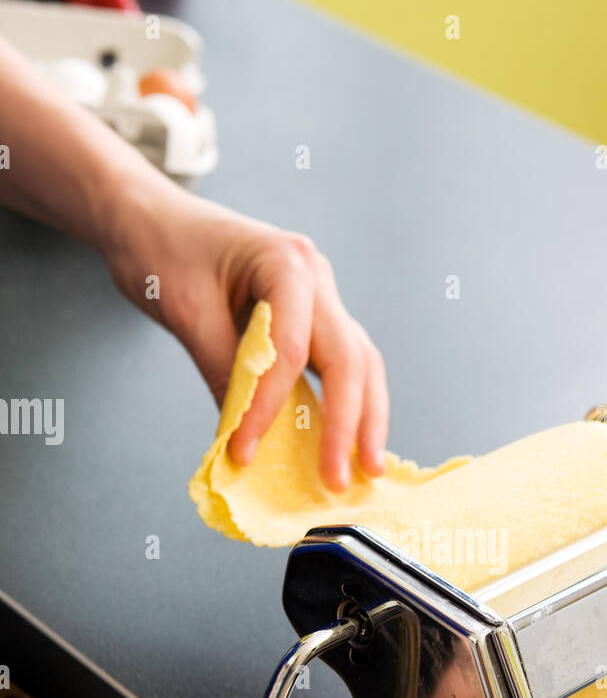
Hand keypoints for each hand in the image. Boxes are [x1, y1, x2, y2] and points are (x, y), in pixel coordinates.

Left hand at [104, 186, 388, 492]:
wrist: (150, 218)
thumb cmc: (161, 249)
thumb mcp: (186, 312)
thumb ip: (222, 372)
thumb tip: (242, 440)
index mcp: (287, 262)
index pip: (292, 349)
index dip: (271, 407)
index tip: (245, 451)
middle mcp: (316, 277)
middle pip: (351, 358)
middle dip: (349, 424)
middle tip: (340, 480)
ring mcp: (320, 296)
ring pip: (360, 362)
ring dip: (363, 418)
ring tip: (364, 469)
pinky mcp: (311, 317)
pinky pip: (340, 363)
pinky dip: (345, 403)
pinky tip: (345, 440)